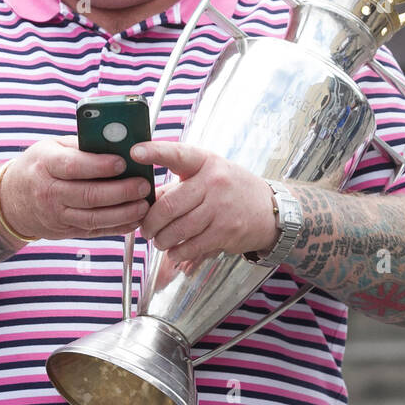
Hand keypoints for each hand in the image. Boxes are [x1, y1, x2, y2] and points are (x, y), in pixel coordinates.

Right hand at [0, 136, 151, 239]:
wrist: (11, 200)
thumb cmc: (38, 166)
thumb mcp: (51, 146)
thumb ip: (80, 144)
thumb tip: (116, 141)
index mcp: (45, 164)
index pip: (73, 166)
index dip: (99, 166)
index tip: (123, 162)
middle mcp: (49, 192)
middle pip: (88, 195)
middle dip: (120, 191)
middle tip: (143, 185)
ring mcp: (56, 215)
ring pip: (93, 217)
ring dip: (123, 213)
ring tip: (144, 204)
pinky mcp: (64, 230)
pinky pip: (94, 231)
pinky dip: (117, 227)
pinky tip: (134, 219)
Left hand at [131, 141, 277, 263]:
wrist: (270, 210)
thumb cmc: (231, 190)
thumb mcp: (209, 175)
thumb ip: (179, 184)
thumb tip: (145, 200)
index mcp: (206, 162)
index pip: (178, 154)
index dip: (155, 152)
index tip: (135, 152)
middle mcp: (214, 182)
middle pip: (169, 205)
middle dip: (150, 222)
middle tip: (145, 229)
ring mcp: (221, 208)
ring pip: (177, 229)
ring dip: (161, 240)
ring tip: (158, 241)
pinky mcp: (226, 232)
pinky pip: (191, 246)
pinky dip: (177, 252)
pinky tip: (173, 251)